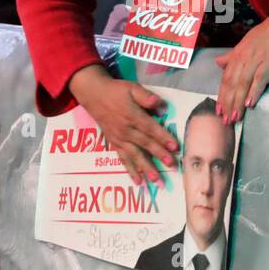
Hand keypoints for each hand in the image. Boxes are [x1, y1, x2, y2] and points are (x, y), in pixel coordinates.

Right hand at [70, 65, 178, 185]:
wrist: (93, 95)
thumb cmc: (116, 91)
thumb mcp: (132, 88)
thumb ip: (145, 96)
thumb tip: (159, 104)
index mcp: (132, 115)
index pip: (150, 128)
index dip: (163, 137)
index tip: (175, 147)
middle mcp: (126, 130)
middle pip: (145, 144)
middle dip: (159, 155)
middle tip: (172, 165)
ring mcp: (119, 139)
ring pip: (135, 156)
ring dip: (146, 168)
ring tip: (156, 180)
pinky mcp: (114, 144)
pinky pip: (123, 160)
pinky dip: (131, 171)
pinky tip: (139, 182)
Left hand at [214, 18, 268, 123]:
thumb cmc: (262, 37)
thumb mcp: (243, 45)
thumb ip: (231, 57)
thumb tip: (217, 63)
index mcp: (235, 57)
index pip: (225, 80)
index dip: (221, 96)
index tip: (218, 111)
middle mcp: (242, 60)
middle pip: (232, 84)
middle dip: (228, 103)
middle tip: (226, 120)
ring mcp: (255, 61)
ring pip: (243, 84)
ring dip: (238, 101)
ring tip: (235, 116)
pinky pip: (259, 80)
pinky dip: (254, 92)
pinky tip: (250, 104)